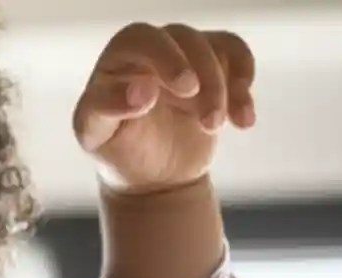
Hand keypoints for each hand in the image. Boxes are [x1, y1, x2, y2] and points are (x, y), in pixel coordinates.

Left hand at [73, 23, 256, 192]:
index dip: (165, 56)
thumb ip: (108, 108)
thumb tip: (142, 89)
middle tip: (208, 117)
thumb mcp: (97, 135)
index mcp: (117, 60)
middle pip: (185, 39)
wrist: (152, 174)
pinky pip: (236, 55)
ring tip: (213, 127)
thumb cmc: (118, 149)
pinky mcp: (212, 67)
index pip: (140, 38)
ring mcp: (184, 56)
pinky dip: (243, 82)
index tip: (186, 88)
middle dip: (203, 74)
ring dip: (223, 87)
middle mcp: (150, 51)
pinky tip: (242, 118)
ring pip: (213, 47)